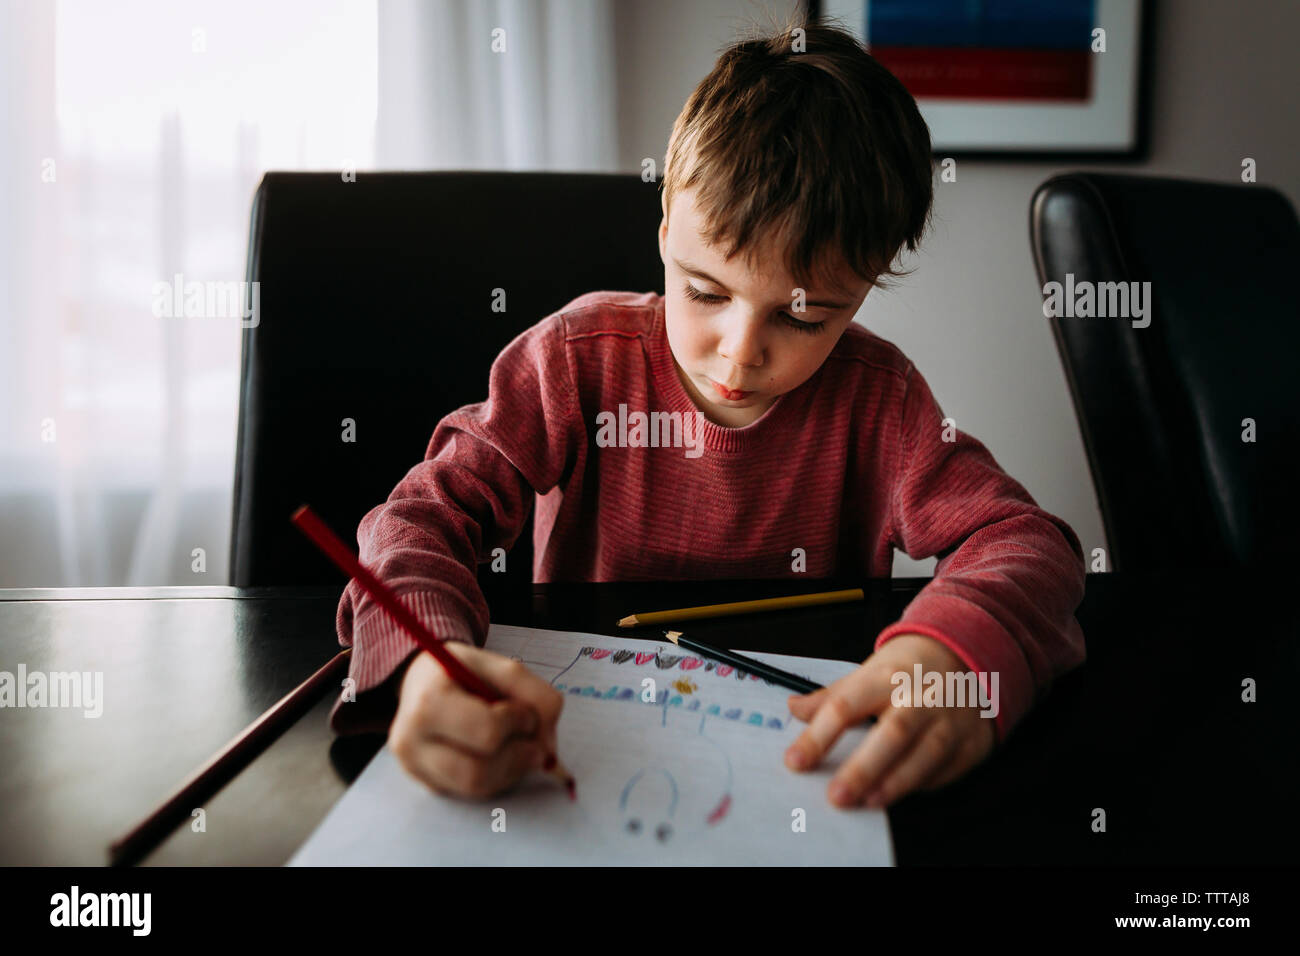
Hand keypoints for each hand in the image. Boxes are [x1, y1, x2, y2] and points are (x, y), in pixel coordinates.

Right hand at [389, 642, 563, 798]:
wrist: (422, 683)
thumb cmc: (464, 672)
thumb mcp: (501, 667)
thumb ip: (537, 697)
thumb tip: (549, 749)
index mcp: (428, 702)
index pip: (486, 731)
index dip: (518, 724)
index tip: (525, 713)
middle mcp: (411, 741)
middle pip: (477, 772)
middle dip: (517, 757)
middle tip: (532, 741)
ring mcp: (415, 769)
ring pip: (477, 789)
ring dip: (512, 771)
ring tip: (519, 747)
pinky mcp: (427, 785)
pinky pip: (473, 794)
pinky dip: (498, 778)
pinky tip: (500, 756)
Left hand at [784, 634, 995, 808]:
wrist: (965, 655)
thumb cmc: (906, 670)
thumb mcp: (867, 673)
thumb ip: (831, 696)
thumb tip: (794, 709)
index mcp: (885, 676)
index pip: (847, 706)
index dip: (819, 736)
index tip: (795, 761)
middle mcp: (921, 696)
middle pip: (893, 731)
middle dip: (864, 767)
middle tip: (836, 796)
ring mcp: (951, 718)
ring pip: (927, 752)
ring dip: (897, 782)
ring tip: (868, 801)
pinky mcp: (972, 742)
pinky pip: (948, 768)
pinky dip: (922, 784)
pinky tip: (899, 794)